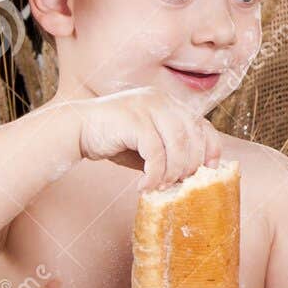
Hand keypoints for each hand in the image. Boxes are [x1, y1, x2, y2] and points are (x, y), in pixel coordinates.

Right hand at [74, 88, 222, 189]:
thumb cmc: (116, 141)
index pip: (203, 125)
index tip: (208, 173)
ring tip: (161, 187)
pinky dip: (153, 174)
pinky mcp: (133, 118)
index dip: (211, 150)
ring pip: (177, 144)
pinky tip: (143, 186)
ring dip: (173, 172)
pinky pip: (155, 152)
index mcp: (170, 103)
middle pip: (193, 136)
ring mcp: (147, 106)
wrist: (76, 130)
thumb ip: (172, 152)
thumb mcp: (150, 146)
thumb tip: (198, 175)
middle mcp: (162, 100)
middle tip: (179, 186)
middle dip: (191, 166)